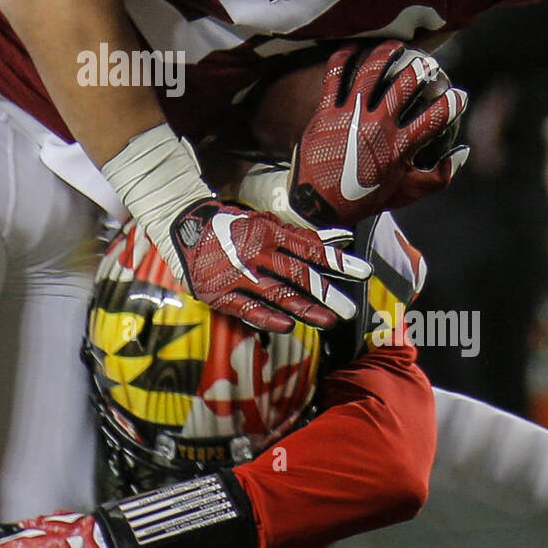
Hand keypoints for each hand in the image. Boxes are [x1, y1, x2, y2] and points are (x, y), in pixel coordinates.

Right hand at [169, 198, 370, 332]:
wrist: (183, 226)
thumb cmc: (230, 225)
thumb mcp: (262, 221)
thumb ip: (294, 236)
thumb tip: (328, 243)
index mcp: (268, 232)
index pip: (310, 249)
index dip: (338, 261)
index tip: (364, 273)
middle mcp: (256, 253)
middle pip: (297, 274)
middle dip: (326, 292)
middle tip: (350, 310)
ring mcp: (238, 274)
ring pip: (276, 293)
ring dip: (304, 308)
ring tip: (328, 321)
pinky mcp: (221, 292)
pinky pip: (247, 308)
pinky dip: (267, 317)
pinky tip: (288, 326)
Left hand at [290, 42, 468, 224]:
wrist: (318, 206)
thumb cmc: (365, 199)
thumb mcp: (407, 194)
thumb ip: (440, 176)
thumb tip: (463, 151)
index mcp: (400, 146)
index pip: (436, 116)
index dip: (452, 102)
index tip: (458, 95)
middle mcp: (377, 126)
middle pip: (405, 84)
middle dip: (422, 68)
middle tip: (428, 63)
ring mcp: (350, 115)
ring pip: (371, 72)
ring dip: (386, 54)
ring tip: (396, 47)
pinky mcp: (325, 111)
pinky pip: (335, 75)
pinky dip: (345, 57)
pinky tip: (355, 49)